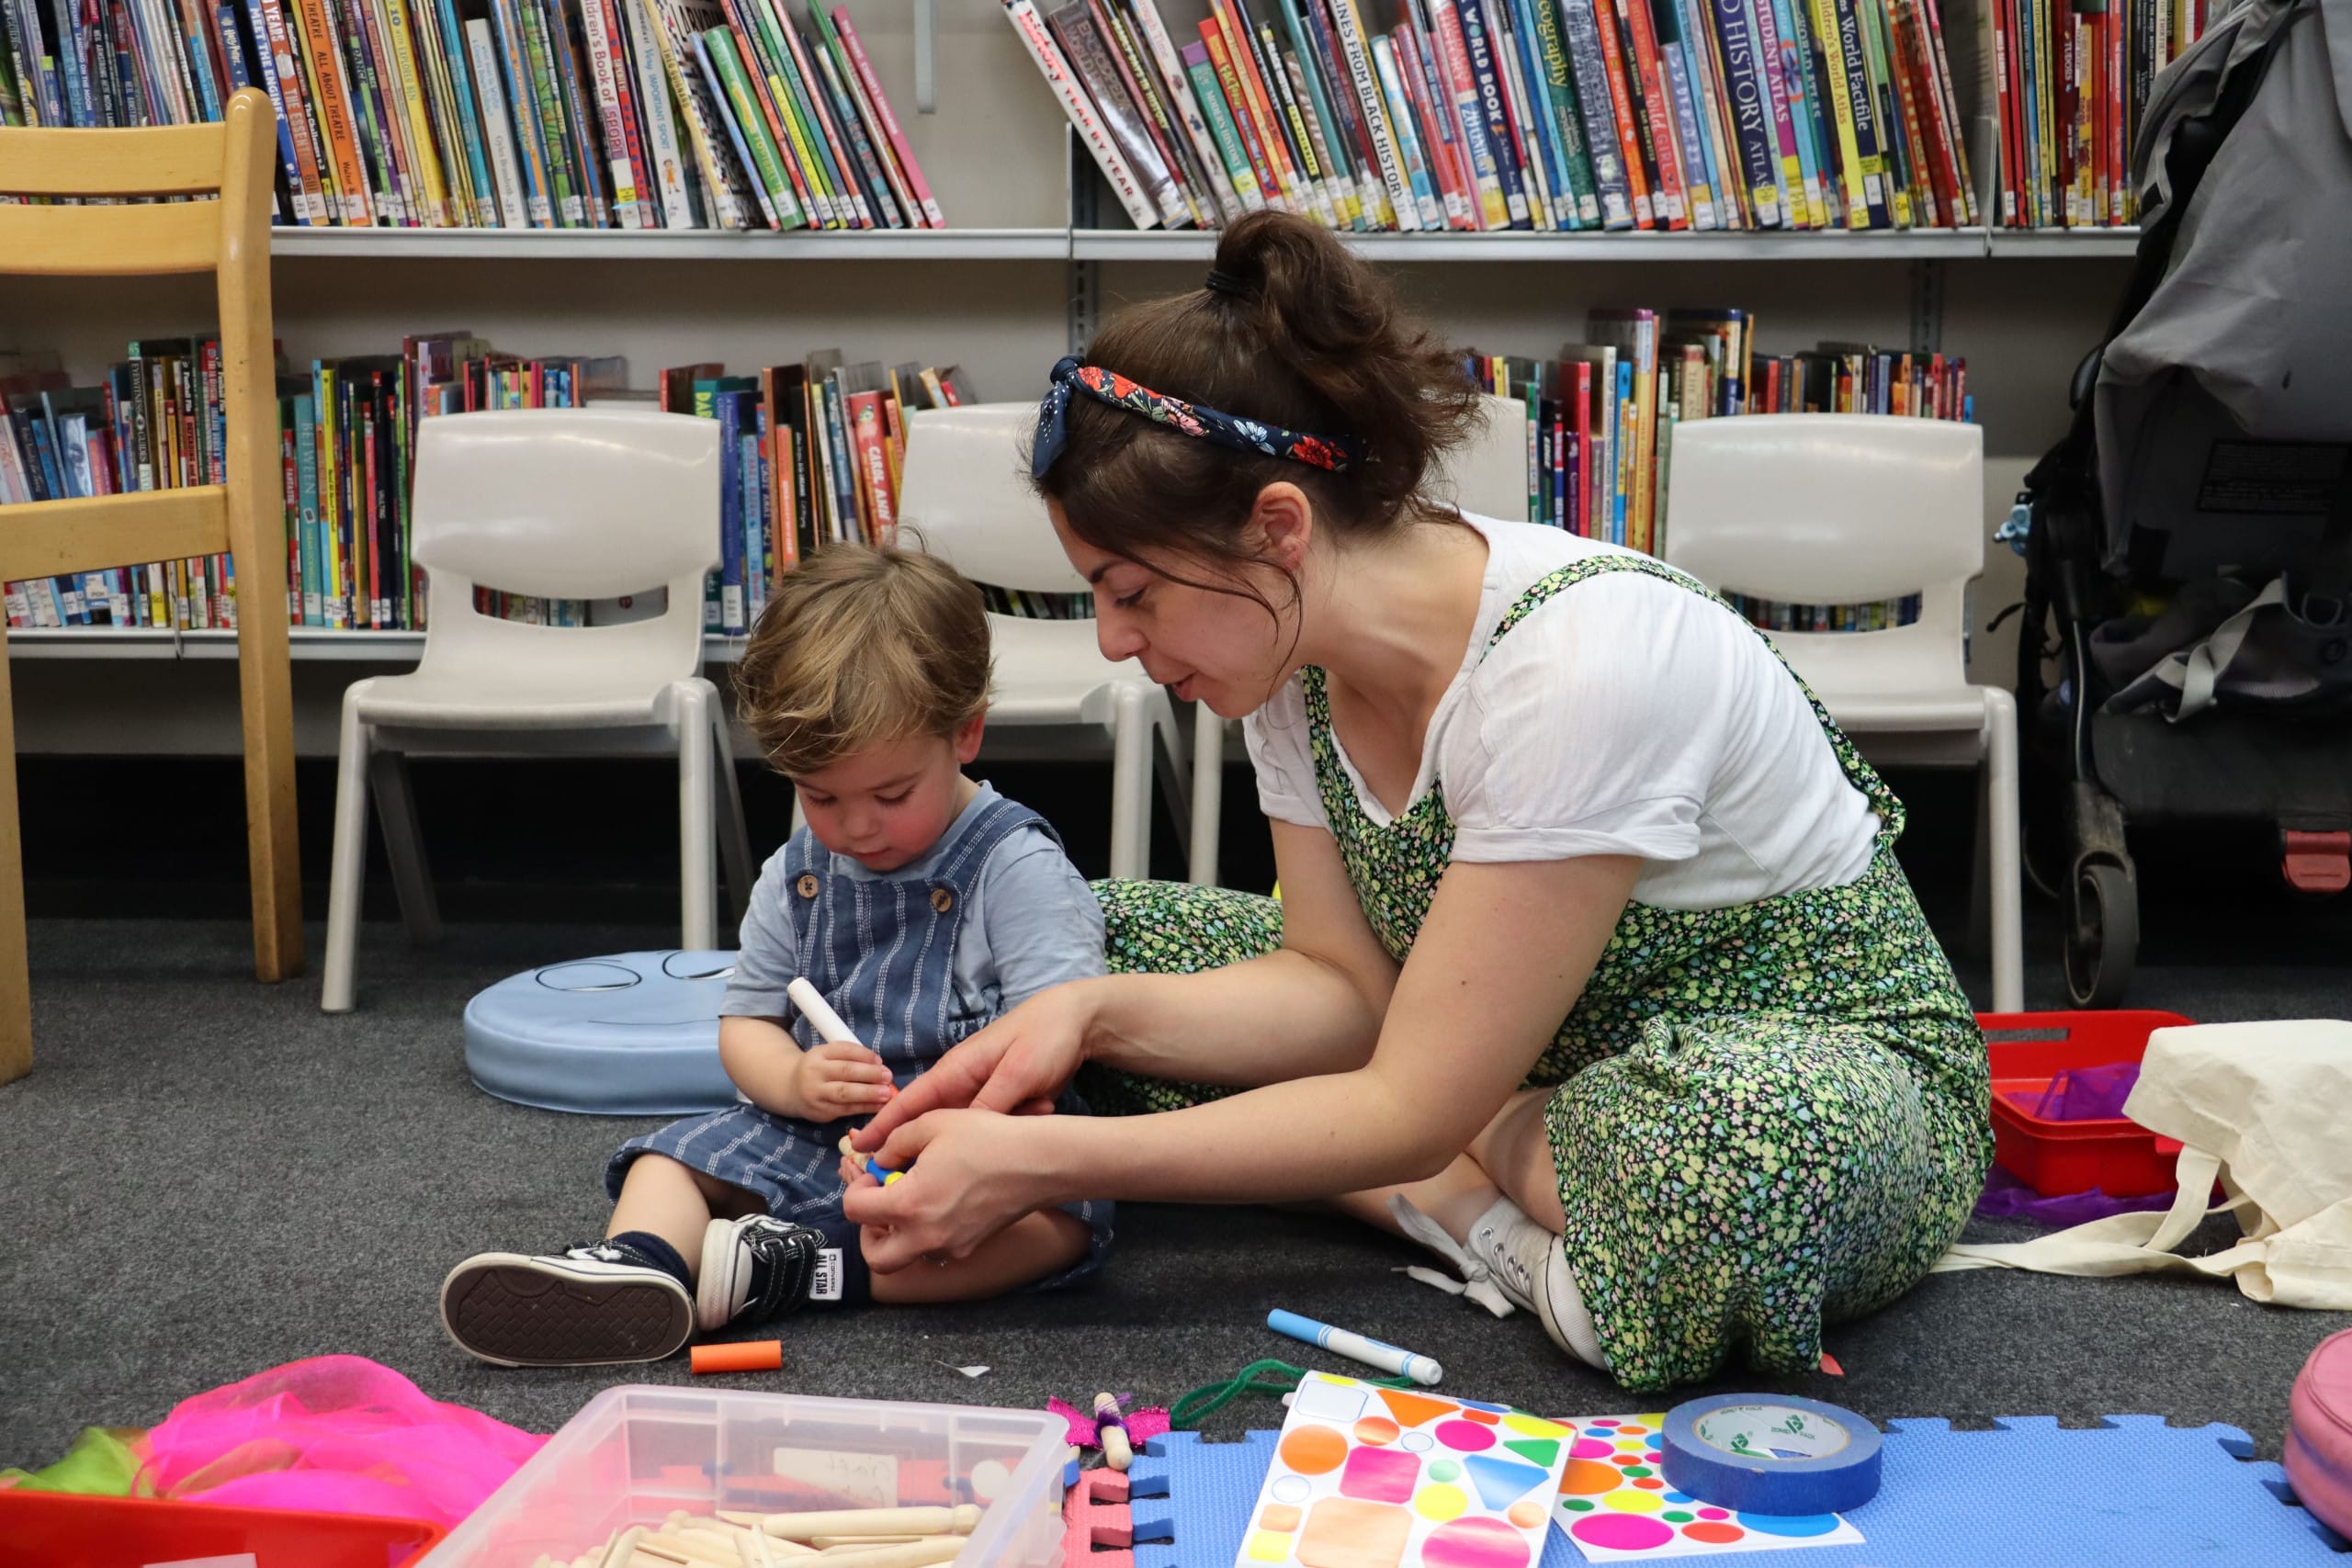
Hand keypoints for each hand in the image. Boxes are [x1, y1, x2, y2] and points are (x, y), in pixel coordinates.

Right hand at [789, 1041, 894, 1121]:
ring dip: (869, 1094)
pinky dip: (864, 1108)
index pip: (844, 1050)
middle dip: (870, 1074)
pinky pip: (845, 1110)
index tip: (880, 1060)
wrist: (791, 1088)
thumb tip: (879, 1064)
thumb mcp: (829, 1056)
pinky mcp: (820, 1111)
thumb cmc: (821, 1069)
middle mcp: (814, 1072)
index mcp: (819, 1053)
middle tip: (888, 1076)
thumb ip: (851, 1057)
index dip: (864, 1055)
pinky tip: (879, 1106)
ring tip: (887, 1093)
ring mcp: (815, 1093)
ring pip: (844, 1093)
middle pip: (845, 1071)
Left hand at [841, 1109, 1068, 1271]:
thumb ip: (894, 1142)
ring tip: (913, 1200)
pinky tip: (943, 1200)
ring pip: (907, 1256)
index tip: (873, 1173)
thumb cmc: (988, 1139)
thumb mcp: (931, 1123)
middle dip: (869, 1232)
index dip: (855, 1187)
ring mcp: (950, 1246)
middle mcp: (925, 1235)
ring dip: (899, 1233)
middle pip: (876, 1257)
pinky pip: (935, 1249)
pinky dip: (927, 1231)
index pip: (854, 1210)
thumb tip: (880, 1160)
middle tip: (880, 1204)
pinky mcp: (971, 1247)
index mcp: (909, 1204)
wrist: (1039, 1163)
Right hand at [852, 980, 1097, 1160]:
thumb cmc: (1044, 1037)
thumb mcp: (1017, 1073)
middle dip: (941, 1143)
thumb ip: (988, 1105)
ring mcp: (982, 1093)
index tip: (857, 1149)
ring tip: (1033, 1103)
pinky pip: (996, 1125)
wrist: (1077, 1022)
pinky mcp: (1002, 1102)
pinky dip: (1018, 1120)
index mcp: (956, 1070)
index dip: (882, 1127)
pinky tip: (1043, 1102)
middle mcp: (963, 1084)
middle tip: (944, 1165)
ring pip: (972, 1129)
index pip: (908, 1103)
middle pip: (935, 1125)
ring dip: (998, 1128)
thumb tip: (961, 1137)